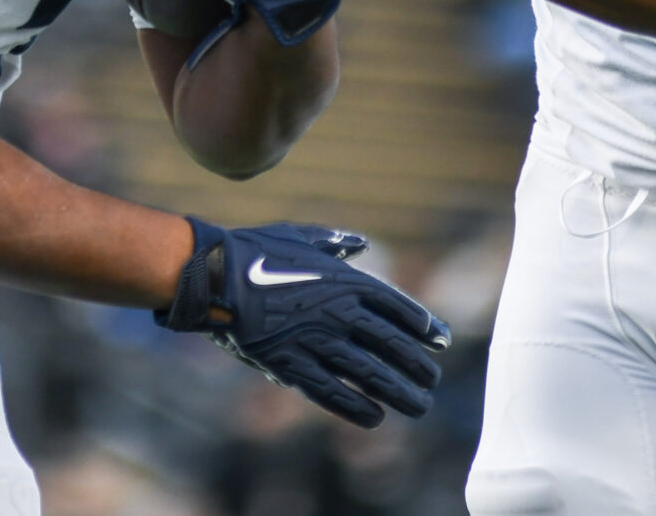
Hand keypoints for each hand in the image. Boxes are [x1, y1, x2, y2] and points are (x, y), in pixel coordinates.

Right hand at [156, 219, 450, 427]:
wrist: (214, 276)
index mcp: (346, 281)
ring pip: (369, 374)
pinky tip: (375, 417)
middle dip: (417, 366)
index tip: (440, 342)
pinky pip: (332, 392)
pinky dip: (356, 406)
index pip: (398, 309)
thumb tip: (360, 242)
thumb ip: (335, 242)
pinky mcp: (291, 366)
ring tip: (419, 406)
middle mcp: (339, 312)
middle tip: (432, 382)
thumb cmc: (256, 251)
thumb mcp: (302, 237)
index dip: (424, 327)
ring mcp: (316, 342)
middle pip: (391, 345)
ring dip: (398, 392)